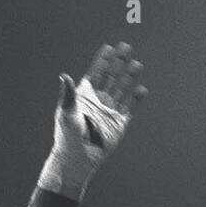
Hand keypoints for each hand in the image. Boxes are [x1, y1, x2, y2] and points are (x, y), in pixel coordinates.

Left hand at [39, 42, 146, 199]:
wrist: (77, 160)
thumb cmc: (67, 137)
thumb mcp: (67, 113)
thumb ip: (68, 94)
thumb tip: (64, 76)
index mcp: (84, 97)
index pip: (95, 74)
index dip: (102, 61)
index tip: (108, 47)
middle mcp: (98, 101)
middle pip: (111, 77)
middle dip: (118, 63)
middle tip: (126, 47)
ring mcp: (109, 111)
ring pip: (122, 89)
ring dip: (129, 77)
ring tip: (136, 64)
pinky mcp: (119, 123)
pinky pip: (130, 107)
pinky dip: (136, 98)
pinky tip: (141, 89)